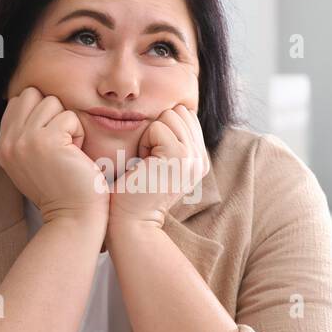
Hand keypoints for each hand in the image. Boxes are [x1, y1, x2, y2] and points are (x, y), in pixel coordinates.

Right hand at [0, 86, 109, 225]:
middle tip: (61, 143)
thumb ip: (25, 133)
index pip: (19, 101)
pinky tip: (76, 156)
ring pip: (52, 102)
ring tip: (68, 151)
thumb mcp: (33, 160)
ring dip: (67, 124)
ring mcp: (24, 140)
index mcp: (3, 146)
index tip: (51, 143)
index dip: (42, 114)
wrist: (73, 217)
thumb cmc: (63, 189)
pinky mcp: (45, 141)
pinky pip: (69, 117)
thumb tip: (33, 98)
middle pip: (33, 94)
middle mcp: (8, 142)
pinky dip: (79, 134)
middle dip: (53, 112)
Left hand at [108, 104, 210, 230]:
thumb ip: (172, 139)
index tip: (153, 158)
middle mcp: (201, 158)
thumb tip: (173, 110)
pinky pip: (158, 127)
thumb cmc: (133, 192)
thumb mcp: (159, 162)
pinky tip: (143, 165)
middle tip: (149, 160)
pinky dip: (144, 142)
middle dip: (158, 129)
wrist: (130, 221)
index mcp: (199, 159)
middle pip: (180, 111)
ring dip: (151, 135)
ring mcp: (193, 157)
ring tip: (147, 162)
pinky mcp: (180, 156)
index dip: (163, 129)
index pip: (186, 115)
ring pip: (170, 116)